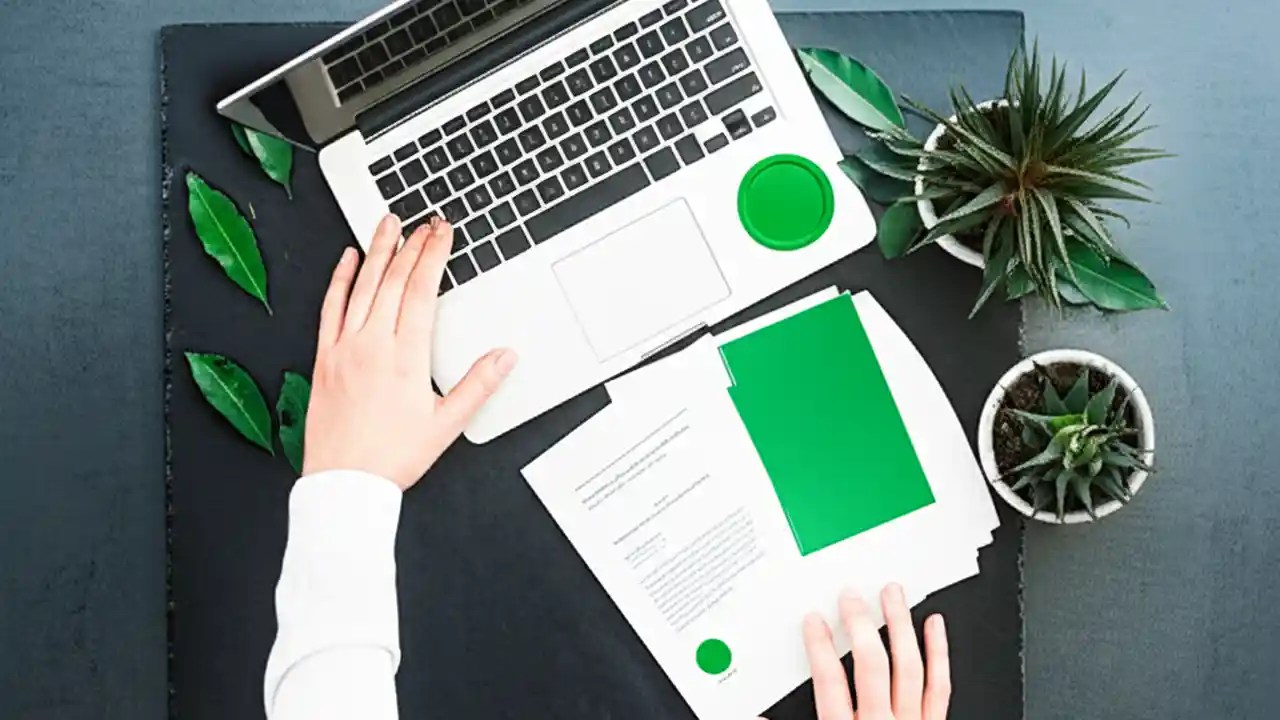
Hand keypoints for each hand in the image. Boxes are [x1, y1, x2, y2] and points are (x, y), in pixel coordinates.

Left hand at [302, 214, 515, 489]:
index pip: (422, 291)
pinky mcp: (324, 358)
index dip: (433, 256)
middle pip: (394, 281)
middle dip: (411, 246)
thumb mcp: (446, 424)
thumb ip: (478, 385)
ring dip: (377, 251)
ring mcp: (344, 348)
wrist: (344, 483)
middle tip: (423, 223)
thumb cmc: (392, 457)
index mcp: (405, 357)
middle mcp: (372, 344)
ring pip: (363, 287)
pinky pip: (330, 308)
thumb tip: (505, 356)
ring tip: (386, 224)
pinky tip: (347, 261)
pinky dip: (340, 280)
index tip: (442, 233)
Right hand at [795, 584, 949, 719]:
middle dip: (860, 625)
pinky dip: (938, 652)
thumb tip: (765, 713)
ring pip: (909, 666)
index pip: (830, 682)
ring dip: (899, 625)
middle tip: (851, 599)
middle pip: (872, 665)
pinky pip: (940, 686)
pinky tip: (933, 626)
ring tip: (892, 597)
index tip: (814, 622)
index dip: (820, 647)